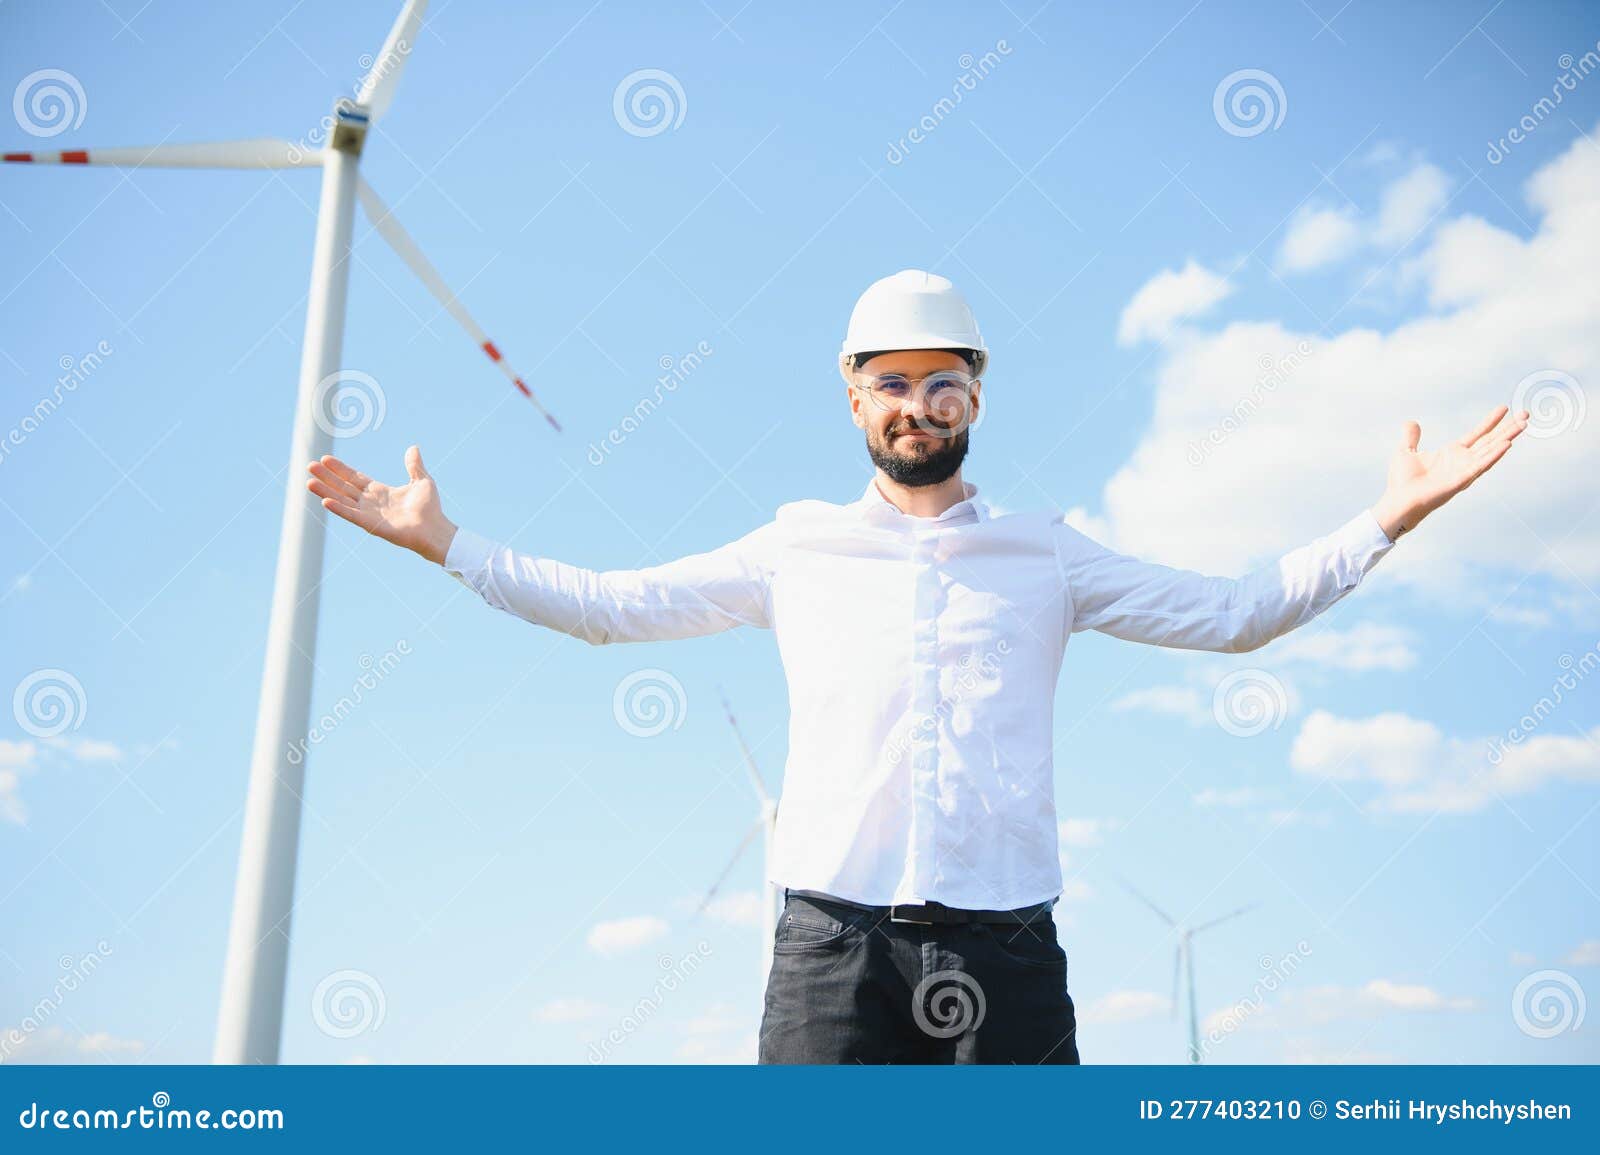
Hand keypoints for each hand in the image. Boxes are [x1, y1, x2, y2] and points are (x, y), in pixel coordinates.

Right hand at [306, 446, 458, 564]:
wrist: (434, 529)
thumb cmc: (430, 509)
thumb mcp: (422, 481)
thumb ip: (414, 465)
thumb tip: (413, 447)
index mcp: (380, 492)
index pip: (355, 478)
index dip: (340, 469)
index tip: (326, 459)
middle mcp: (371, 502)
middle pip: (344, 487)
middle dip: (327, 477)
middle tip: (310, 465)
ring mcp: (369, 514)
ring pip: (342, 500)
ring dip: (326, 491)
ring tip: (309, 481)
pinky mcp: (371, 525)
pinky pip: (351, 515)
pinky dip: (338, 508)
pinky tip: (325, 501)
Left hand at [1368, 405, 1529, 541]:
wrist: (1398, 501)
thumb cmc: (1402, 482)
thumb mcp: (1406, 452)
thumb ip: (1411, 437)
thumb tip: (1411, 422)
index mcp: (1452, 453)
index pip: (1477, 434)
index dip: (1490, 421)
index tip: (1504, 408)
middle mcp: (1463, 461)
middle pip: (1491, 441)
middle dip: (1508, 428)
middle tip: (1526, 414)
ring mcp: (1464, 471)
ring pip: (1491, 451)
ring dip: (1507, 437)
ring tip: (1523, 425)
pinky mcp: (1461, 480)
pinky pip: (1481, 466)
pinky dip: (1494, 455)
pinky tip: (1507, 444)